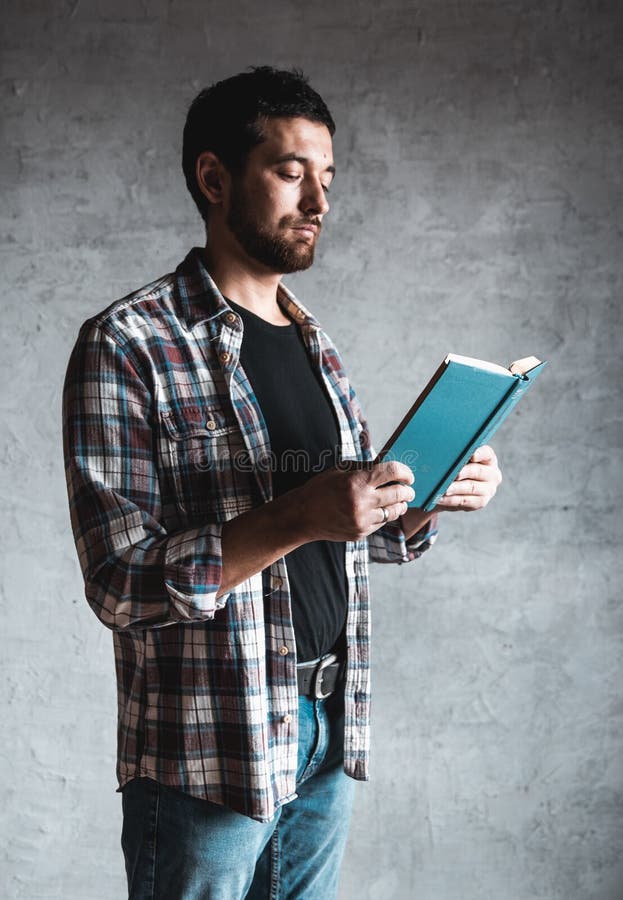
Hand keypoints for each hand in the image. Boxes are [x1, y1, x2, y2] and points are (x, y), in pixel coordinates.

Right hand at [295, 460, 415, 541]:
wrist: (303, 516)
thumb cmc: (321, 488)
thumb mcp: (340, 469)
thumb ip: (365, 466)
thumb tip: (387, 464)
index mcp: (357, 481)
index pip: (392, 472)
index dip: (405, 472)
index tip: (408, 475)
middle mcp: (362, 501)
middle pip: (399, 493)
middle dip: (407, 490)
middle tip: (409, 488)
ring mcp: (362, 520)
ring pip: (394, 511)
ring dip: (400, 504)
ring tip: (400, 501)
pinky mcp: (361, 533)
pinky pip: (382, 523)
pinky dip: (386, 516)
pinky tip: (383, 510)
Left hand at [435, 445, 501, 511]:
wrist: (453, 489)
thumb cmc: (455, 468)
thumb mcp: (458, 460)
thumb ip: (456, 456)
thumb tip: (443, 455)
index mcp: (489, 459)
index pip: (486, 453)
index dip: (479, 454)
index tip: (472, 456)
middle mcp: (492, 474)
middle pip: (477, 471)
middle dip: (463, 472)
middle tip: (452, 474)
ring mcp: (489, 489)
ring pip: (471, 487)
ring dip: (455, 488)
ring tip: (443, 489)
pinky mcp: (481, 502)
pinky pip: (465, 501)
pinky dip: (451, 500)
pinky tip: (441, 498)